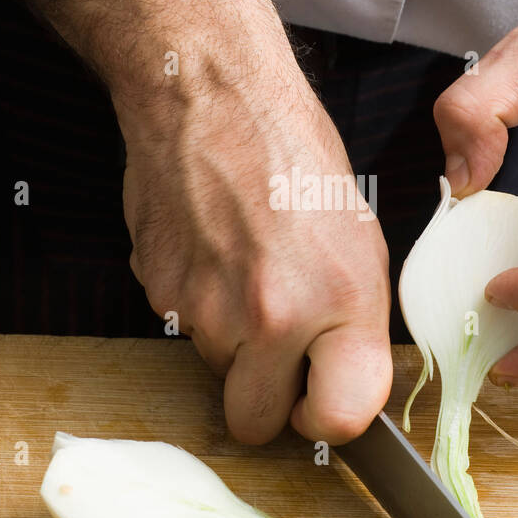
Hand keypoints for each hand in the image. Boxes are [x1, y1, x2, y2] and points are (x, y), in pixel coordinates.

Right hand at [0, 0, 392, 439]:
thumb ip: (352, 322)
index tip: (323, 400)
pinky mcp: (158, 291)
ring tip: (247, 269)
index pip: (339, 423)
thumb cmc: (294, 153)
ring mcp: (204, 309)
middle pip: (256, 423)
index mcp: (340, 302)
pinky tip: (213, 251)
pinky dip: (196, 304)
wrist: (210, 94)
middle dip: (266, 398)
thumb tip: (341, 382)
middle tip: (277, 349)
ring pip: (215, 372)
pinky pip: (181, 328)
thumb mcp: (360, 240)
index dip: (328, 419)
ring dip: (230, 342)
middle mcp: (270, 317)